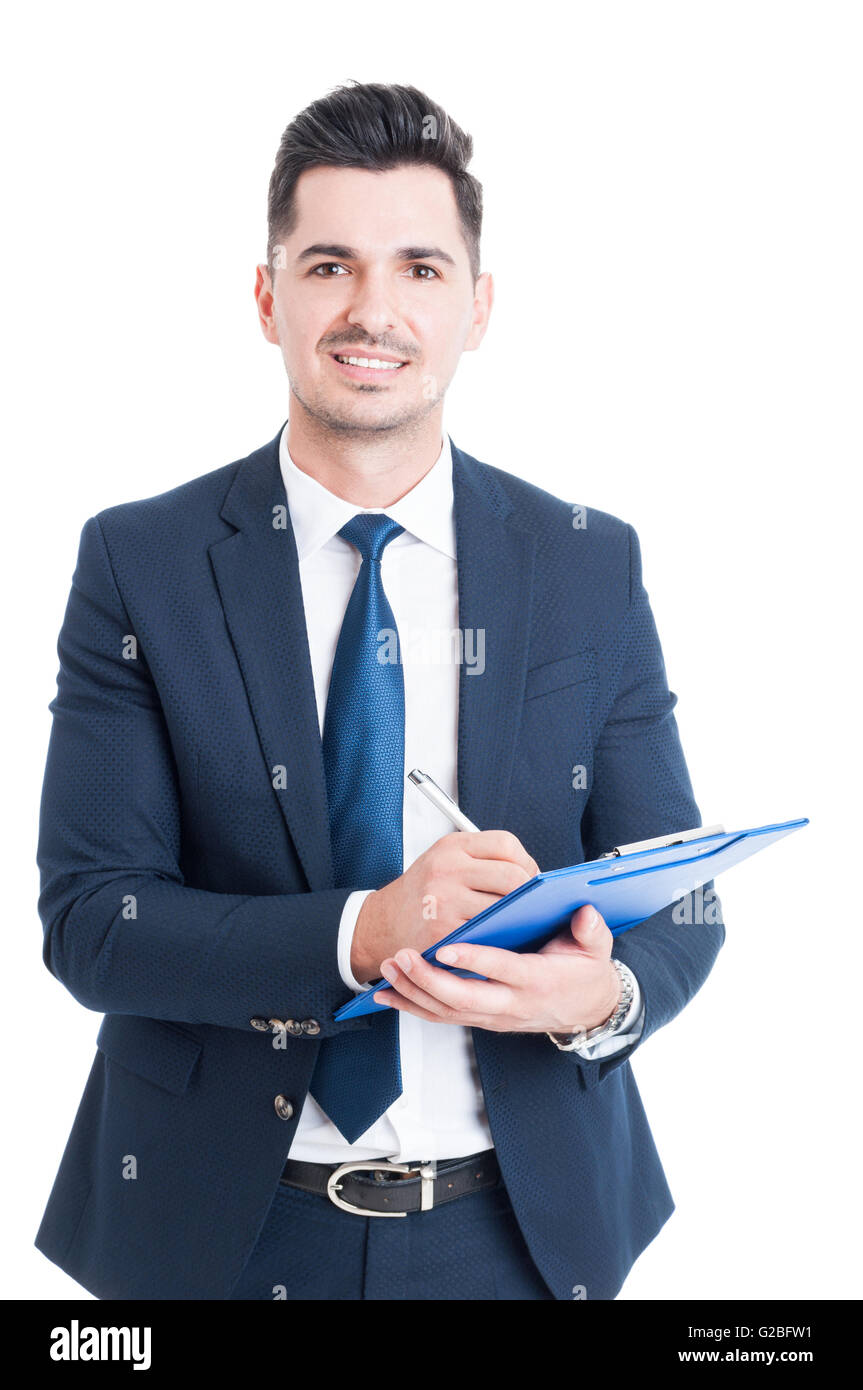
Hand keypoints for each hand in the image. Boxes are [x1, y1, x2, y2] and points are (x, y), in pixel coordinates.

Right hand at [351, 830, 539, 983]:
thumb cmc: (421, 893)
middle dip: (528, 893)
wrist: (380, 924)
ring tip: (512, 921)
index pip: (506, 844)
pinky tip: (495, 937)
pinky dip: (498, 937)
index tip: (527, 877)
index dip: (525, 862)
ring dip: (516, 917)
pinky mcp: (444, 932)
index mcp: (451, 847)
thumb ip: (482, 859)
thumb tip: (532, 874)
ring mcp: (445, 901)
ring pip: (504, 907)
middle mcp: (447, 869)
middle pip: (513, 876)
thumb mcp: (445, 860)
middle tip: (527, 904)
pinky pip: (488, 933)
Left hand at [373, 904, 621, 1034]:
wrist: (586, 1009)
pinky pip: (443, 1017)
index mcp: (537, 981)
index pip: (501, 971)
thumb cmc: (585, 973)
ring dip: (414, 992)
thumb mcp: (596, 950)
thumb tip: (586, 913)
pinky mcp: (482, 1019)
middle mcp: (512, 1003)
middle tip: (400, 956)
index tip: (445, 947)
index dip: (473, 960)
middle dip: (428, 979)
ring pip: (447, 1011)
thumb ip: (592, 931)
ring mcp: (494, 1016)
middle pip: (464, 999)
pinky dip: (413, 1007)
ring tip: (388, 968)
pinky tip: (389, 994)